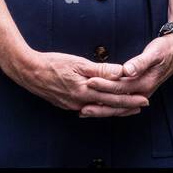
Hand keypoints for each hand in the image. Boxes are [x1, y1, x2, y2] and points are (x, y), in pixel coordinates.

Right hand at [6, 48, 147, 116]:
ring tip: (127, 108)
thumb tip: (121, 72)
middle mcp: (80, 101)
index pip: (113, 96)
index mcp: (85, 90)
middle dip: (127, 106)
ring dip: (115, 109)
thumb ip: (101, 69)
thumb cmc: (52, 63)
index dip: (129, 97)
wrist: (28, 71)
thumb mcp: (78, 62)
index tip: (143, 98)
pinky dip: (100, 109)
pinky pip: (88, 109)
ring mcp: (72, 105)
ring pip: (99, 109)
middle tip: (142, 105)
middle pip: (109, 106)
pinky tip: (103, 107)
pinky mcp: (66, 104)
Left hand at [84, 34, 172, 108]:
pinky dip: (109, 107)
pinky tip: (98, 107)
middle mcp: (142, 92)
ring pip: (119, 107)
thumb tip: (127, 70)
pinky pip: (121, 103)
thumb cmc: (164, 50)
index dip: (104, 85)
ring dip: (102, 110)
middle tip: (81, 107)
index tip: (89, 82)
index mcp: (144, 83)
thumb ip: (140, 63)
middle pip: (117, 102)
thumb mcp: (154, 53)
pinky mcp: (137, 92)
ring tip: (84, 112)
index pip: (120, 87)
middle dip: (99, 105)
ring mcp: (140, 94)